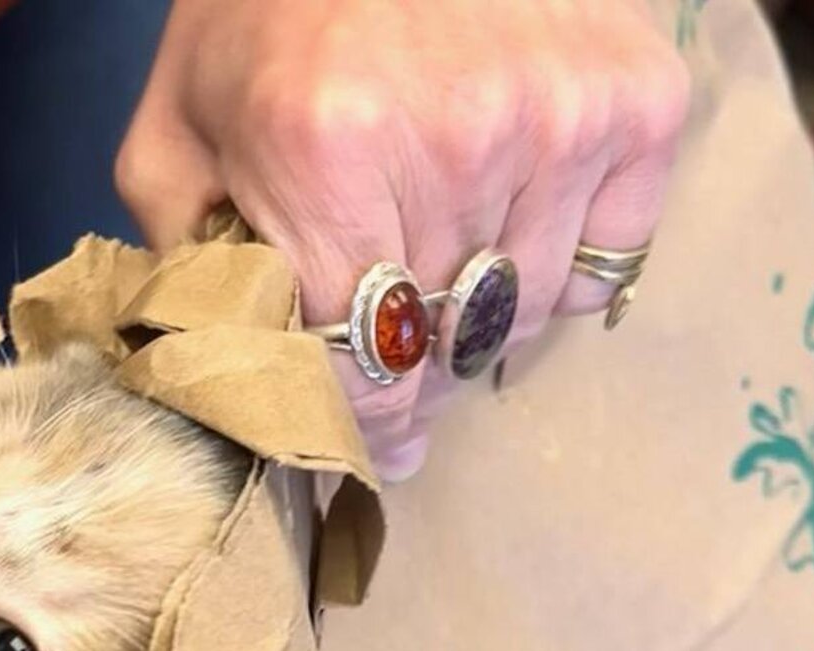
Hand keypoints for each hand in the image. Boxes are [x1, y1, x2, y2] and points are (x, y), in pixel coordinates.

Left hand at [118, 0, 689, 479]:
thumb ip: (190, 264)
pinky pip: (602, 265)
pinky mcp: (637, 102)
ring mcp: (559, 120)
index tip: (369, 444)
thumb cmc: (267, 9)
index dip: (364, 426)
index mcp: (328, 153)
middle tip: (392, 340)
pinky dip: (557, 266)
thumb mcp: (177, 132)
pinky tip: (512, 216)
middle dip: (412, 370)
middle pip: (445, 351)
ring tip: (442, 261)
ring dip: (479, 319)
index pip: (367, 371)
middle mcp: (459, 140)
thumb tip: (241, 391)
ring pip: (522, 319)